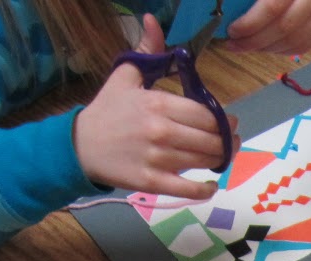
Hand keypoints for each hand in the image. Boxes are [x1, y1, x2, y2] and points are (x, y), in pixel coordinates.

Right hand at [72, 14, 236, 199]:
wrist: (80, 145)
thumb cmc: (107, 110)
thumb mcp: (125, 75)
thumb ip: (146, 50)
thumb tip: (152, 20)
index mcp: (159, 103)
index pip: (206, 114)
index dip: (223, 120)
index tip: (228, 122)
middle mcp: (161, 131)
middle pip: (211, 139)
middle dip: (227, 141)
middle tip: (231, 141)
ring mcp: (157, 158)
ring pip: (204, 161)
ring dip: (219, 161)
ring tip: (221, 157)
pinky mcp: (152, 182)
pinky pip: (188, 189)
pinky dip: (205, 189)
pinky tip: (210, 184)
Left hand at [225, 0, 310, 55]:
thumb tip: (230, 5)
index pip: (273, 7)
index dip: (250, 23)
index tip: (232, 29)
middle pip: (286, 29)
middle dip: (256, 41)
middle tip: (235, 43)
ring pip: (298, 41)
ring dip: (269, 48)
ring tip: (249, 46)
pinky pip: (309, 44)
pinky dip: (286, 49)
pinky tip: (269, 45)